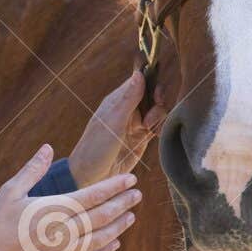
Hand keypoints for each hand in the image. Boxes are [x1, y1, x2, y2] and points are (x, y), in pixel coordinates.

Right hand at [0, 144, 142, 250]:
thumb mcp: (10, 191)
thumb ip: (32, 170)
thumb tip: (47, 147)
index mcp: (54, 209)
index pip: (93, 195)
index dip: (115, 186)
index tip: (131, 179)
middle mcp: (64, 232)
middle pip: (102, 216)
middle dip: (122, 204)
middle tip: (137, 195)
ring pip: (101, 239)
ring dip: (118, 227)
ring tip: (130, 217)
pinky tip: (114, 244)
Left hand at [67, 70, 167, 188]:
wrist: (91, 177)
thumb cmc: (95, 147)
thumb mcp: (113, 122)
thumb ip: (128, 99)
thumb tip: (139, 74)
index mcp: (118, 100)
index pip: (140, 81)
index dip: (152, 84)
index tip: (157, 96)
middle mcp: (128, 109)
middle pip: (152, 95)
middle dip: (158, 102)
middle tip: (154, 115)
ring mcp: (136, 123)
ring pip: (157, 110)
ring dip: (159, 117)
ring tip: (149, 129)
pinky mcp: (142, 137)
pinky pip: (158, 126)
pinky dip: (160, 128)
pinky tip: (155, 135)